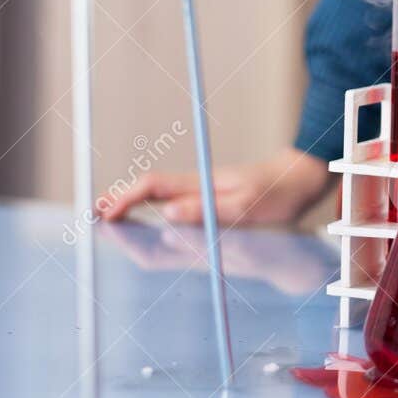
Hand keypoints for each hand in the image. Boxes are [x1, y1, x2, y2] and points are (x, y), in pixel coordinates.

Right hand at [94, 147, 330, 228]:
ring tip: (109, 216)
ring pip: (158, 196)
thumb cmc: (279, 192)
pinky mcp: (213, 199)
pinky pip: (174, 203)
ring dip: (132, 204)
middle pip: (149, 190)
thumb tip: (167, 213)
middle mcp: (199, 186)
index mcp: (202, 185)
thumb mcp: (246, 205)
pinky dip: (153, 209)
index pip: (153, 187)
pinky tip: (148, 219)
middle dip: (120, 201)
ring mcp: (205, 191)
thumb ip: (206, 209)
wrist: (302, 179)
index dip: (127, 199)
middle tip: (94, 214)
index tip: (108, 213)